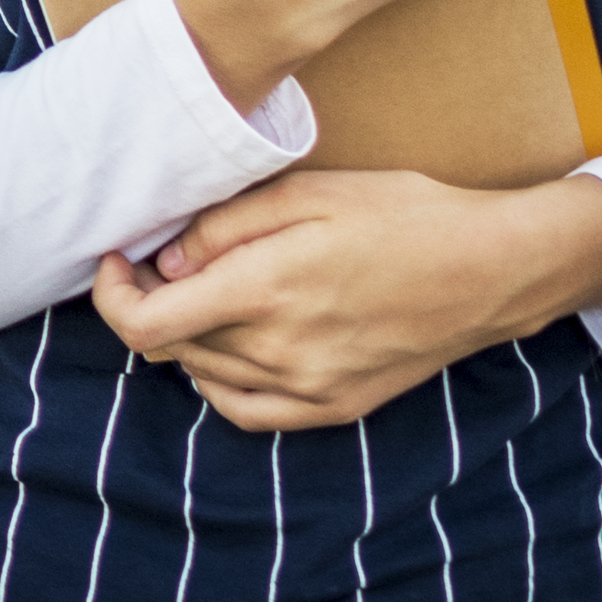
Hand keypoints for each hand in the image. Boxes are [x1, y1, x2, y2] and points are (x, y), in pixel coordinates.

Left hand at [88, 165, 601, 429]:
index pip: (146, 324)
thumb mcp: (308, 191)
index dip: (110, 295)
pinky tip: (234, 343)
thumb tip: (165, 262)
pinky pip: (244, 410)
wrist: (491, 271)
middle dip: (152, 303)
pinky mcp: (332, 409)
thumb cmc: (404, 215)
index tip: (116, 261)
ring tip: (217, 290)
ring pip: (203, 375)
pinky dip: (220, 379)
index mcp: (266, 291)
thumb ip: (223, 227)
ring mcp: (308, 389)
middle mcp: (279, 351)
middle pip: (171, 346)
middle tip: (171, 263)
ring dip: (189, 335)